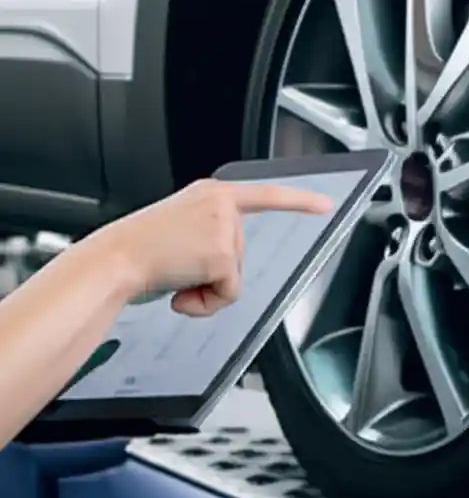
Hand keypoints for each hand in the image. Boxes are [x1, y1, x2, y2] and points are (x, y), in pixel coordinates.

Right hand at [86, 179, 332, 316]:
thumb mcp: (180, 226)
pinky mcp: (222, 255)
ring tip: (174, 275)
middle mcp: (221, 205)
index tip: (326, 205)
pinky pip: (229, 293)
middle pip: (241, 253)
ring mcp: (224, 228)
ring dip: (206, 287)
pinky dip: (206, 302)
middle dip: (211, 271)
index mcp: (212, 194)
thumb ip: (209, 232)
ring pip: (235, 276)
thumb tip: (227, 265)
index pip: (265, 195)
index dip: (299, 201)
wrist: (112, 262)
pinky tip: (180, 291)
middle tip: (175, 266)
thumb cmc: (137, 251)